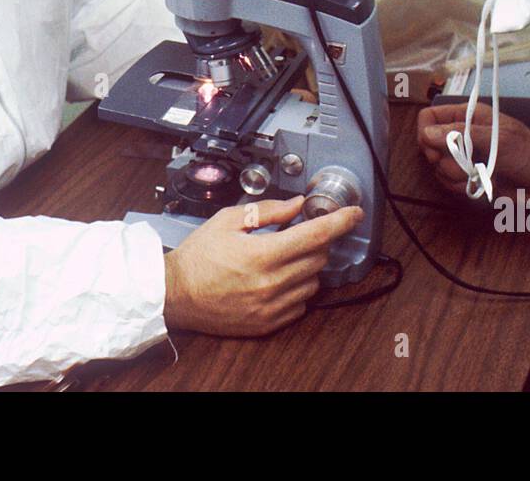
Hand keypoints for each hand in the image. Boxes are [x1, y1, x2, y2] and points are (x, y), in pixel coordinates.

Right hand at [163, 196, 361, 336]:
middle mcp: (272, 282)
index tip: (354, 213)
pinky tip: (277, 280)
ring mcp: (272, 306)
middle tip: (298, 234)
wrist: (176, 294)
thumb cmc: (198, 256)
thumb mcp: (228, 221)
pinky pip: (301, 304)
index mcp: (263, 253)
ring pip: (313, 282)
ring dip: (307, 266)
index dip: (340, 221)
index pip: (316, 235)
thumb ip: (267, 211)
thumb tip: (297, 205)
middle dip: (315, 241)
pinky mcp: (268, 323)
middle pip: (318, 258)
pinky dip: (297, 289)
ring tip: (282, 259)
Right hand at [416, 101, 529, 197]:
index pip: (429, 117)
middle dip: (444, 162)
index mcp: (468, 117)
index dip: (427, 134)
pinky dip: (463, 188)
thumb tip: (426, 133)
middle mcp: (462, 136)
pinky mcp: (471, 178)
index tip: (438, 150)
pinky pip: (451, 185)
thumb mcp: (497, 140)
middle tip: (467, 166)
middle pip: (429, 147)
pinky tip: (483, 185)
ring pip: (439, 169)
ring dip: (456, 177)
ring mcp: (466, 158)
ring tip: (481, 176)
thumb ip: (460, 136)